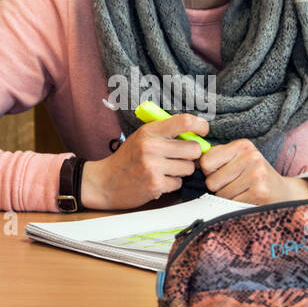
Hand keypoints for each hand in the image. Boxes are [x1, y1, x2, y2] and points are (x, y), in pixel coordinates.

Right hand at [80, 115, 207, 209]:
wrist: (104, 182)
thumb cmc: (127, 159)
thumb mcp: (142, 137)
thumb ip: (165, 132)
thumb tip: (196, 133)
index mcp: (150, 131)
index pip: (184, 121)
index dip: (200, 125)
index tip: (203, 130)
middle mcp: (151, 147)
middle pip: (194, 148)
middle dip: (191, 155)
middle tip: (179, 157)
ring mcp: (153, 167)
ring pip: (189, 168)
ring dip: (181, 171)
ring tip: (165, 170)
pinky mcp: (155, 185)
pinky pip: (178, 183)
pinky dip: (172, 184)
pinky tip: (158, 181)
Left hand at [200, 138, 307, 203]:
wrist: (284, 193)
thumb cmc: (255, 176)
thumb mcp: (240, 159)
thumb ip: (217, 158)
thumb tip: (191, 162)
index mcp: (242, 145)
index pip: (206, 161)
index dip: (210, 172)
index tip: (221, 172)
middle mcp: (251, 157)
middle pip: (212, 181)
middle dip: (219, 187)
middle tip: (236, 184)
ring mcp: (256, 175)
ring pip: (221, 194)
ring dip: (228, 197)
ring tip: (243, 191)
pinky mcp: (260, 192)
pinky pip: (232, 204)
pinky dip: (237, 205)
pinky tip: (249, 198)